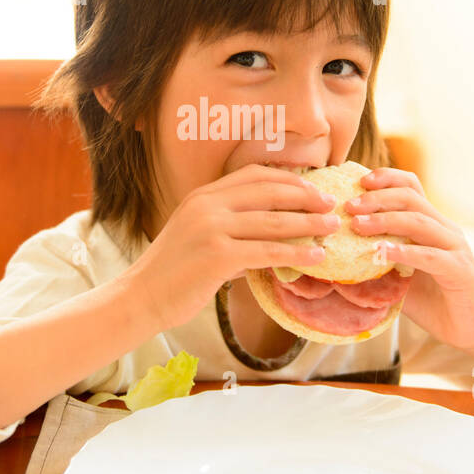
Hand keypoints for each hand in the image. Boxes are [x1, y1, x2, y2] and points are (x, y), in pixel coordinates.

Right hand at [127, 165, 340, 332]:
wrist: (141, 298)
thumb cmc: (173, 273)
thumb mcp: (198, 237)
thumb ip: (230, 230)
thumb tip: (271, 237)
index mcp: (203, 195)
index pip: (255, 174)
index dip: (289, 179)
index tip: (313, 189)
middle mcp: (207, 205)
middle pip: (270, 192)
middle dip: (306, 197)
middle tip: (331, 205)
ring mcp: (211, 228)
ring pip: (274, 222)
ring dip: (309, 224)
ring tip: (332, 228)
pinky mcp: (217, 255)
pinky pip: (267, 251)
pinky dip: (297, 253)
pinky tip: (316, 257)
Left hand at [345, 166, 473, 354]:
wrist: (473, 330)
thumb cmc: (433, 302)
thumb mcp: (398, 279)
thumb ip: (375, 264)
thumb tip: (335, 260)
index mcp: (431, 225)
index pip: (411, 187)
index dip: (386, 178)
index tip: (357, 182)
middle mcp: (445, 230)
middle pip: (411, 198)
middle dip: (377, 198)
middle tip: (349, 206)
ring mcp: (455, 248)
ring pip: (419, 221)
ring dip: (385, 220)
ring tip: (358, 225)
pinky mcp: (460, 271)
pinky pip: (431, 256)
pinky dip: (405, 251)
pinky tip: (382, 252)